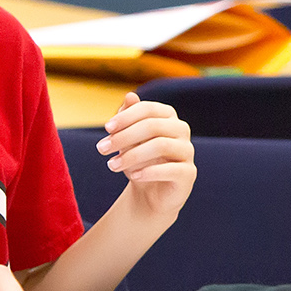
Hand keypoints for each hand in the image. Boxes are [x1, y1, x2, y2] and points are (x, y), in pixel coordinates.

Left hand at [98, 92, 195, 219]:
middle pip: (153, 126)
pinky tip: (133, 176)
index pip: (148, 109)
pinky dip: (149, 172)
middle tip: (102, 149)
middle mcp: (181, 130)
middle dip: (124, 136)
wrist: (150, 194)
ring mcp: (187, 151)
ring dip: (132, 155)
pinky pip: (170, 169)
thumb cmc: (138, 161)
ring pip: (161, 145)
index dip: (126, 116)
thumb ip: (128, 118)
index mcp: (168, 116)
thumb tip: (130, 95)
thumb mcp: (128, 139)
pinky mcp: (189, 173)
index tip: (106, 128)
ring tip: (112, 165)